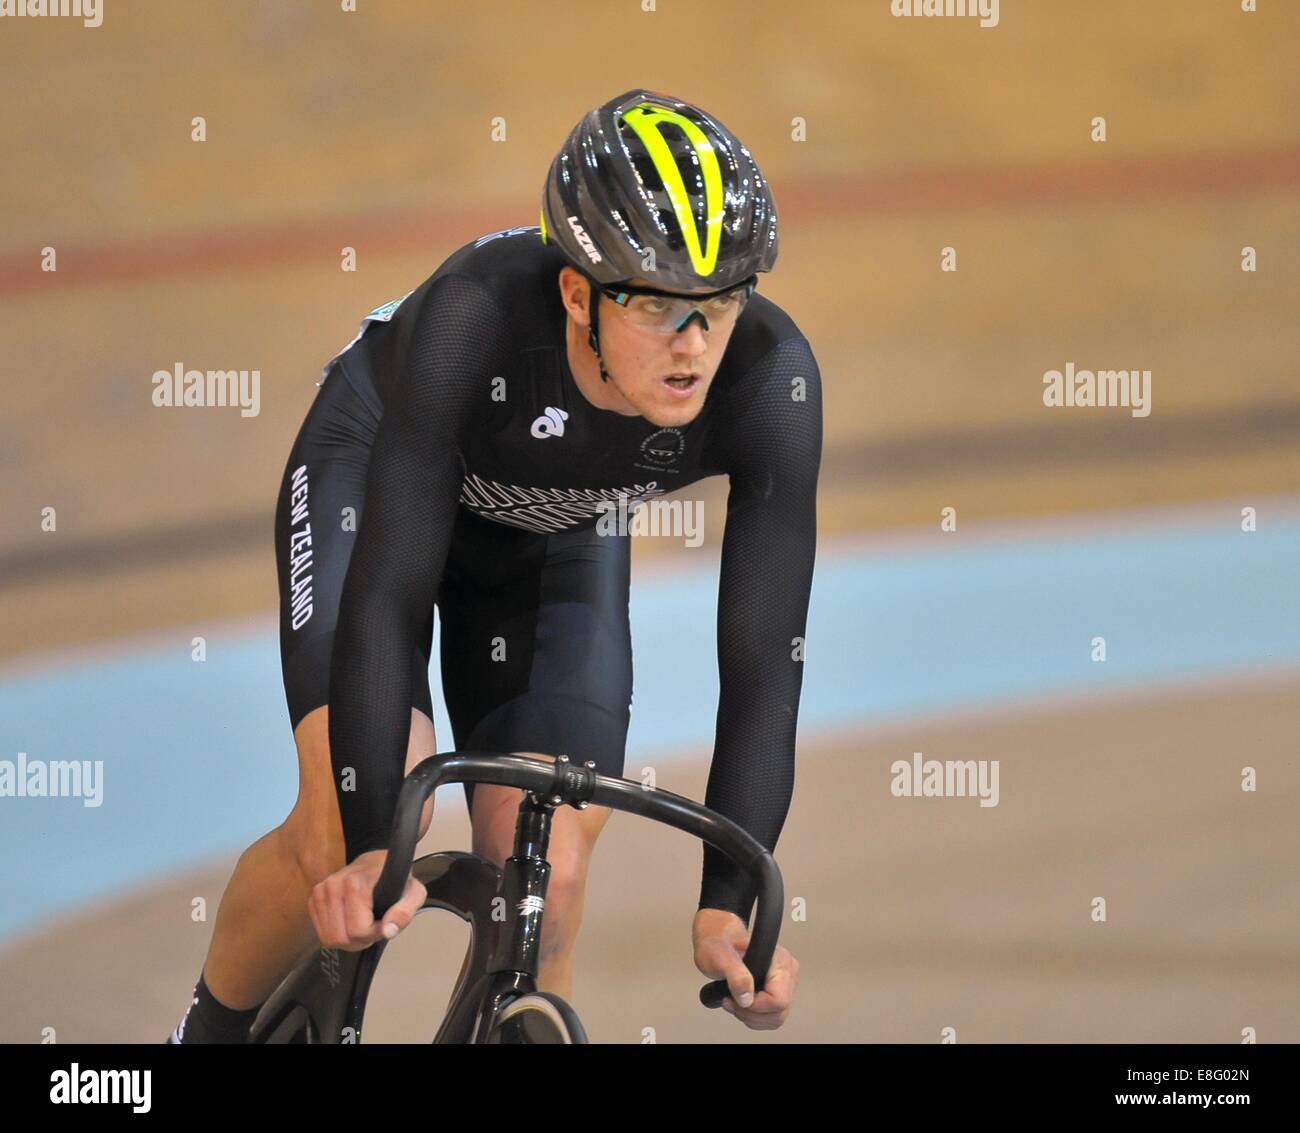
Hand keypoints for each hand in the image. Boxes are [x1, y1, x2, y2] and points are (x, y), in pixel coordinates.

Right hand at [308, 849, 426, 951]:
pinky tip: (349, 923)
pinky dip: (336, 934)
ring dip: (348, 939)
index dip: (374, 933)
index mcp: (355, 882)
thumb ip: (405, 911)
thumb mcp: (413, 892)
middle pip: (341, 937)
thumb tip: (388, 931)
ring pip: (329, 938)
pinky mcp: (313, 899)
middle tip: (373, 926)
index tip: (384, 923)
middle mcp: (334, 885)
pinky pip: (321, 934)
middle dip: (360, 940)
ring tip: (362, 924)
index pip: (358, 929)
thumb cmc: (393, 877)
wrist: (375, 862)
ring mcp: (321, 891)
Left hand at [692, 907, 797, 1029]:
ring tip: (734, 1002)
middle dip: (752, 1014)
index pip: (779, 999)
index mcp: (779, 960)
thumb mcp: (720, 956)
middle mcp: (787, 971)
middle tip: (732, 1002)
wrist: (719, 940)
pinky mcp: (778, 992)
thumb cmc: (719, 944)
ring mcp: (784, 983)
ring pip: (776, 1018)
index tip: (737, 998)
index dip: (757, 1006)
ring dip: (752, 1017)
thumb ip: (735, 975)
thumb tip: (746, 997)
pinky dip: (754, 1017)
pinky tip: (741, 1003)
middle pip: (779, 1012)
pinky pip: (771, 1017)